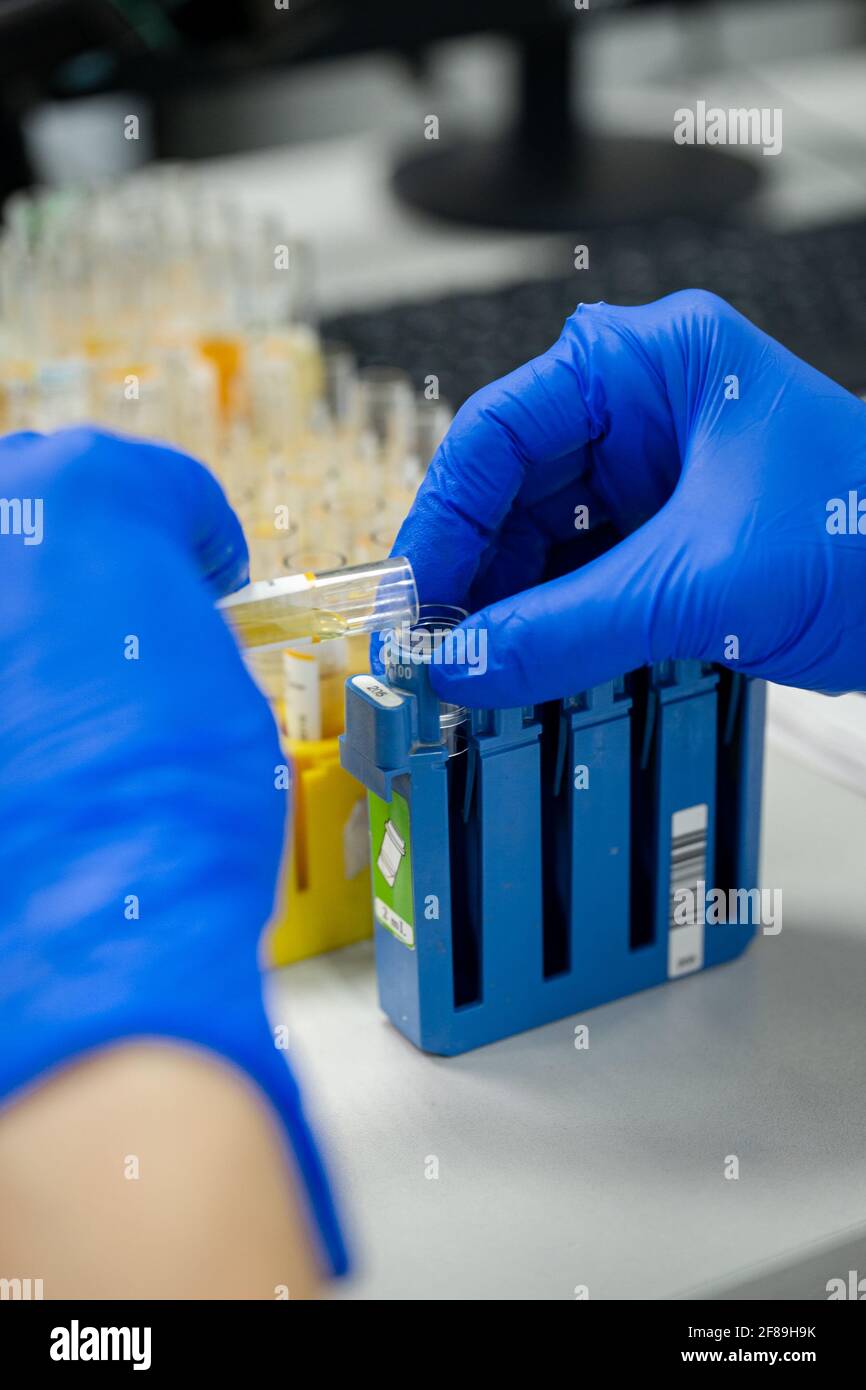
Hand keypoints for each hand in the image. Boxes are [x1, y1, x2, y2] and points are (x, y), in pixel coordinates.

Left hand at [0, 426, 346, 1278]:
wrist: (99, 938)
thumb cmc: (172, 813)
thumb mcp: (219, 682)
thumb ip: (178, 613)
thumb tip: (153, 619)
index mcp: (79, 497)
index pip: (142, 482)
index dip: (187, 526)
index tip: (201, 564)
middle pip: (29, 502)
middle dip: (82, 552)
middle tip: (126, 620)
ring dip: (27, 621)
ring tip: (68, 701)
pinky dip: (7, 694)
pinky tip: (28, 747)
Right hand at [394, 290, 865, 706]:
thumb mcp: (700, 582)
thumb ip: (568, 629)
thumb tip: (464, 663)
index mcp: (651, 364)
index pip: (499, 431)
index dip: (441, 521)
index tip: (411, 599)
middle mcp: (643, 411)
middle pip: (511, 492)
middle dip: (472, 577)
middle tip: (435, 653)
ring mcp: (656, 478)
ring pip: (541, 543)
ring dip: (508, 612)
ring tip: (474, 674)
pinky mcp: (669, 539)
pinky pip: (581, 578)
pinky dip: (551, 628)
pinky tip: (525, 670)